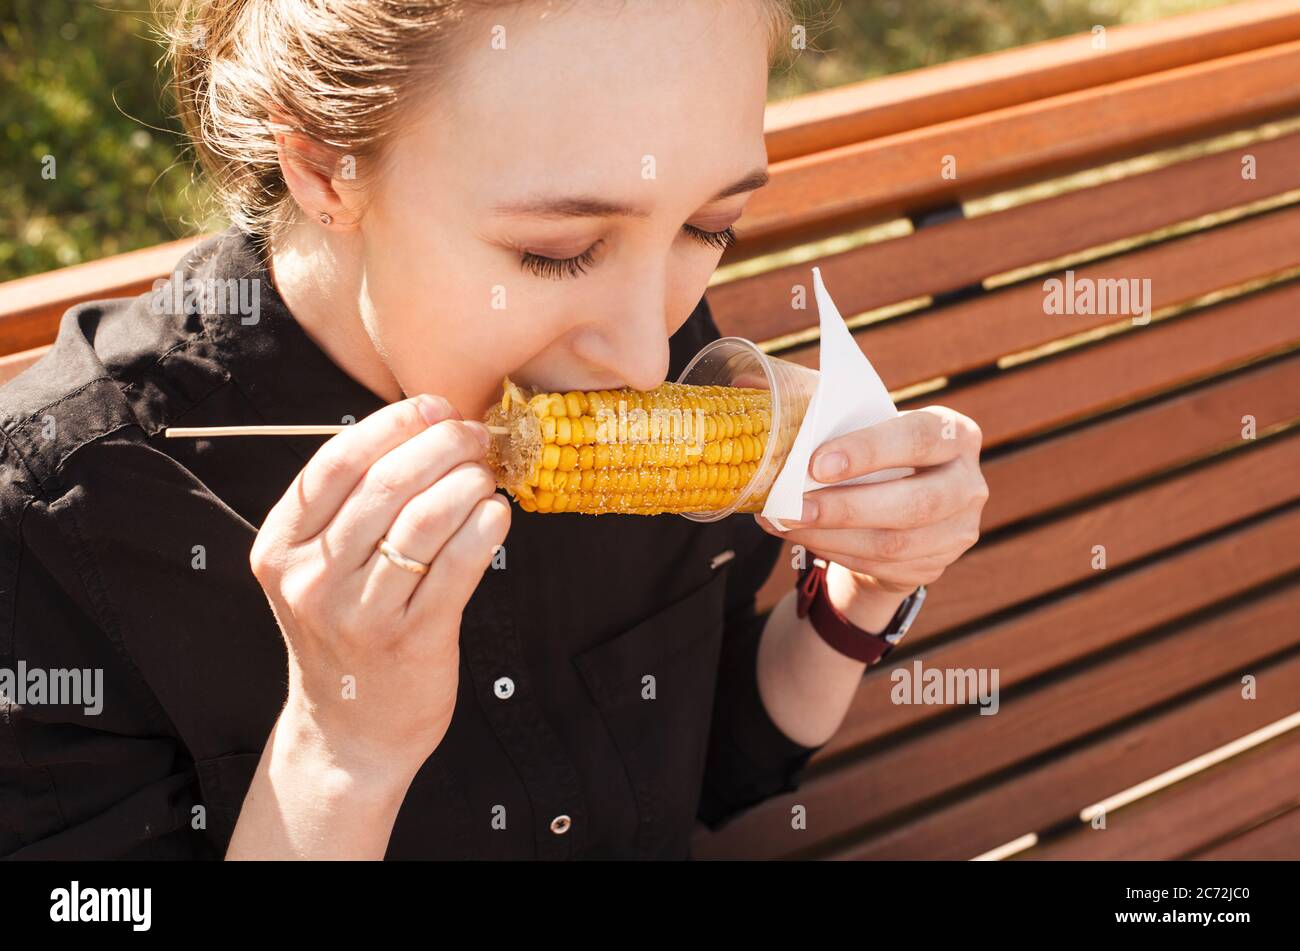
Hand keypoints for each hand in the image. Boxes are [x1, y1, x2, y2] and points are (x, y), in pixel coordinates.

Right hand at [249, 394, 509, 784]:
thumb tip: (425, 427)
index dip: (392, 424)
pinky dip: (484, 528)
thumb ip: (351, 505)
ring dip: (467, 483)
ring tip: (485, 476)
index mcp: (281, 547)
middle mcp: (312, 578)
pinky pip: (458, 567)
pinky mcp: (411, 640)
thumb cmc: (345, 631)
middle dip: (441, 445)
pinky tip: (497, 513)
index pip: (336, 463)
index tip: (433, 407)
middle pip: (384, 485)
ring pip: (424, 520)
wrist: (350, 730)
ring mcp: (360, 613)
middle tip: (474, 436)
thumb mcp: (319, 568)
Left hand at [756, 406, 987, 620]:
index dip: (868, 451)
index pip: (918, 437)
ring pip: (894, 543)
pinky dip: (834, 553)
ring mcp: (958, 530)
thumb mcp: (853, 422)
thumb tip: (745, 384)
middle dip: (844, 508)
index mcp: (954, 432)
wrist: (897, 505)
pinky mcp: (936, 564)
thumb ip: (811, 401)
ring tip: (783, 523)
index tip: (815, 463)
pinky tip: (801, 539)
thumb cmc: (871, 451)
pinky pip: (881, 566)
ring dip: (830, 536)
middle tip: (789, 507)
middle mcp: (968, 483)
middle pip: (913, 502)